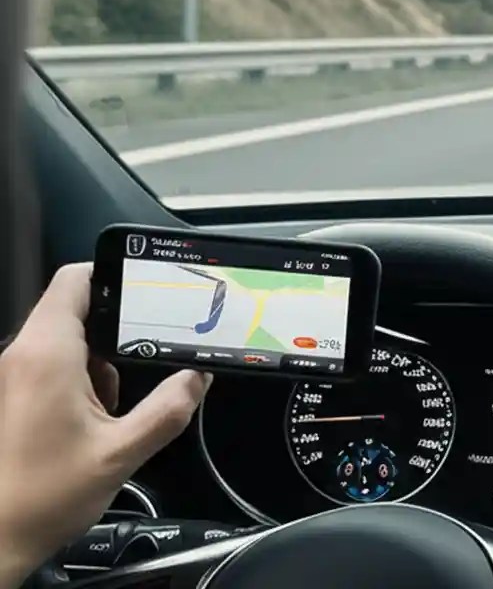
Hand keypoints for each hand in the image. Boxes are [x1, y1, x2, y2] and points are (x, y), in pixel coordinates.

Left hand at [0, 264, 211, 586]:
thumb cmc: (45, 495)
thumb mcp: (123, 452)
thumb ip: (169, 408)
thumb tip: (197, 379)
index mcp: (46, 355)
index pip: (74, 281)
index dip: (113, 275)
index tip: (148, 290)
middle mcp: (22, 356)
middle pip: (75, 312)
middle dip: (118, 334)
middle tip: (149, 360)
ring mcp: (13, 377)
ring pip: (67, 345)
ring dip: (99, 366)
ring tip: (113, 410)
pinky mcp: (12, 398)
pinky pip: (53, 370)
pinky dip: (81, 385)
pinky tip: (95, 423)